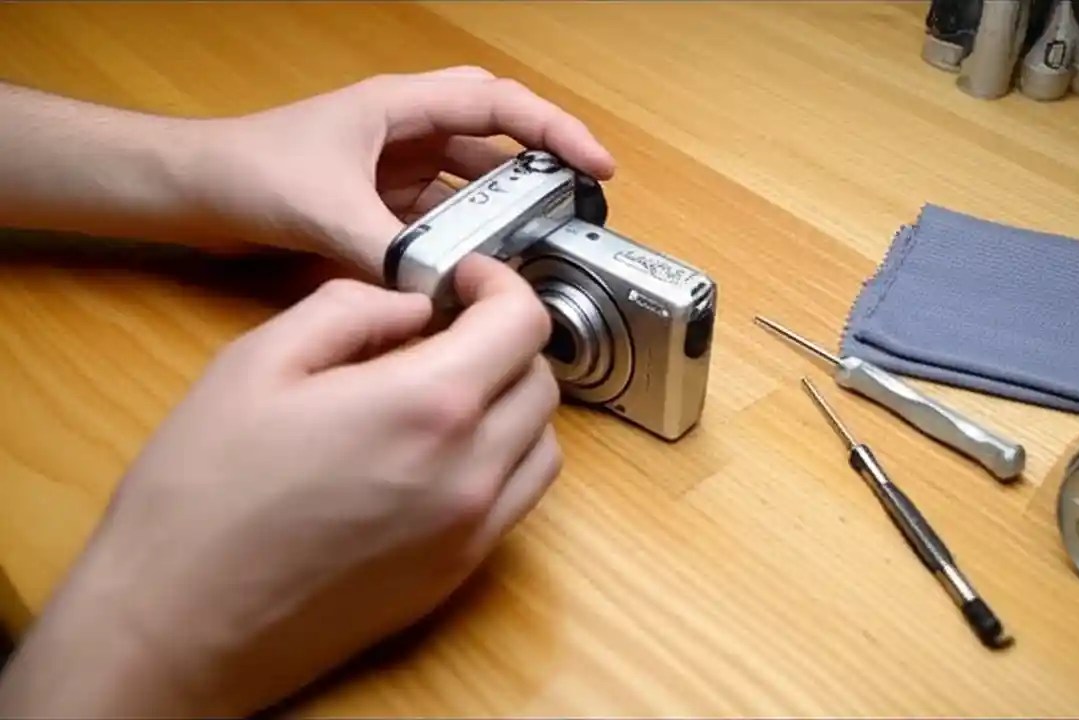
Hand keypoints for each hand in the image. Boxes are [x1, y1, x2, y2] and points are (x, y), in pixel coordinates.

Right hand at [0, 256, 561, 716]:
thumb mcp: (257, 363)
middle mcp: (470, 470)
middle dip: (505, 338)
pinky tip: (444, 451)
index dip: (501, 284)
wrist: (178, 623)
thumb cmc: (201, 492)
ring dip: (512, 401)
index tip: (465, 278)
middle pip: (540, 381)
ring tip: (450, 388)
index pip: (522, 325)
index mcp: (427, 405)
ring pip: (541, 443)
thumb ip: (349, 312)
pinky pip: (518, 499)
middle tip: (448, 328)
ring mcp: (470, 530)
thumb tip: (410, 306)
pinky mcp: (456, 572)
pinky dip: (505, 459)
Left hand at [195, 66, 615, 275]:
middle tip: (578, 199)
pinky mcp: (379, 200)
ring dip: (499, 207)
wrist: (194, 191)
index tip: (594, 166)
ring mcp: (393, 165)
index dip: (555, 131)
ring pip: (468, 180)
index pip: (499, 105)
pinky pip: (439, 215)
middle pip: (494, 134)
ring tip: (534, 243)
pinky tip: (472, 268)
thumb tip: (441, 291)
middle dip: (539, 162)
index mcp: (401, 107)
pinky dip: (460, 238)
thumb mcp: (324, 209)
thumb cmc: (247, 170)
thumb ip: (385, 250)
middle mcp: (405, 130)